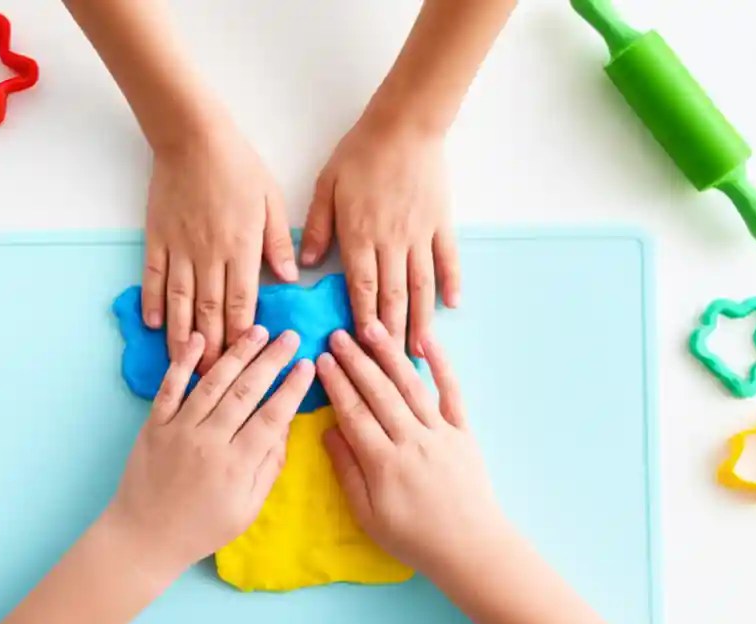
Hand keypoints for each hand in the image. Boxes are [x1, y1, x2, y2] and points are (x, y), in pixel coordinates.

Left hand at [106, 327, 314, 577]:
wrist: (144, 537)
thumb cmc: (202, 529)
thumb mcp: (247, 509)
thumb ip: (268, 468)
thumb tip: (285, 429)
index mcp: (236, 465)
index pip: (272, 417)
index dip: (292, 388)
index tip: (307, 365)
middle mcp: (208, 442)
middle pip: (246, 392)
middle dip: (271, 360)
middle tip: (290, 336)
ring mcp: (178, 430)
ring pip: (212, 383)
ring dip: (237, 353)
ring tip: (258, 330)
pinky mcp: (153, 426)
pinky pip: (169, 388)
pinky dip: (183, 362)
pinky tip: (200, 340)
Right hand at [145, 124, 298, 371]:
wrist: (192, 137)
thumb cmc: (237, 166)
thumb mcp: (271, 200)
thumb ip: (277, 242)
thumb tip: (289, 279)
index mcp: (241, 248)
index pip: (242, 303)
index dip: (243, 338)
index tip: (244, 365)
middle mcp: (209, 255)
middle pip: (211, 312)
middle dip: (214, 350)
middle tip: (213, 381)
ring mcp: (180, 249)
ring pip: (182, 302)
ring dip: (183, 337)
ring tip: (184, 364)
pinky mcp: (157, 239)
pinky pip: (155, 278)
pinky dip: (154, 303)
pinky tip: (155, 326)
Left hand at [302, 119, 460, 356]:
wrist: (405, 125)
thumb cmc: (361, 153)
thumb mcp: (326, 186)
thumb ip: (316, 227)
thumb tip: (302, 264)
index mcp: (360, 236)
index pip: (361, 289)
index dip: (363, 322)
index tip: (363, 350)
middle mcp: (391, 242)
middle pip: (392, 297)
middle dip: (392, 334)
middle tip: (393, 366)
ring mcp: (420, 235)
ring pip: (421, 286)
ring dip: (420, 320)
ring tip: (420, 349)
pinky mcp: (441, 223)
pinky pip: (448, 259)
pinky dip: (452, 283)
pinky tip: (453, 306)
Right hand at [315, 321, 507, 580]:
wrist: (471, 549)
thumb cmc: (414, 539)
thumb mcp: (368, 515)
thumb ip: (347, 472)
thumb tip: (328, 432)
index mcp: (383, 462)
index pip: (353, 413)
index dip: (336, 384)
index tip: (320, 360)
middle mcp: (411, 440)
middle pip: (378, 392)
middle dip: (355, 361)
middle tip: (336, 335)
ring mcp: (440, 433)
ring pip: (410, 385)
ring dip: (389, 355)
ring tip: (370, 328)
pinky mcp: (463, 432)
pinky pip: (451, 393)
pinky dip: (441, 365)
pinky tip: (427, 341)